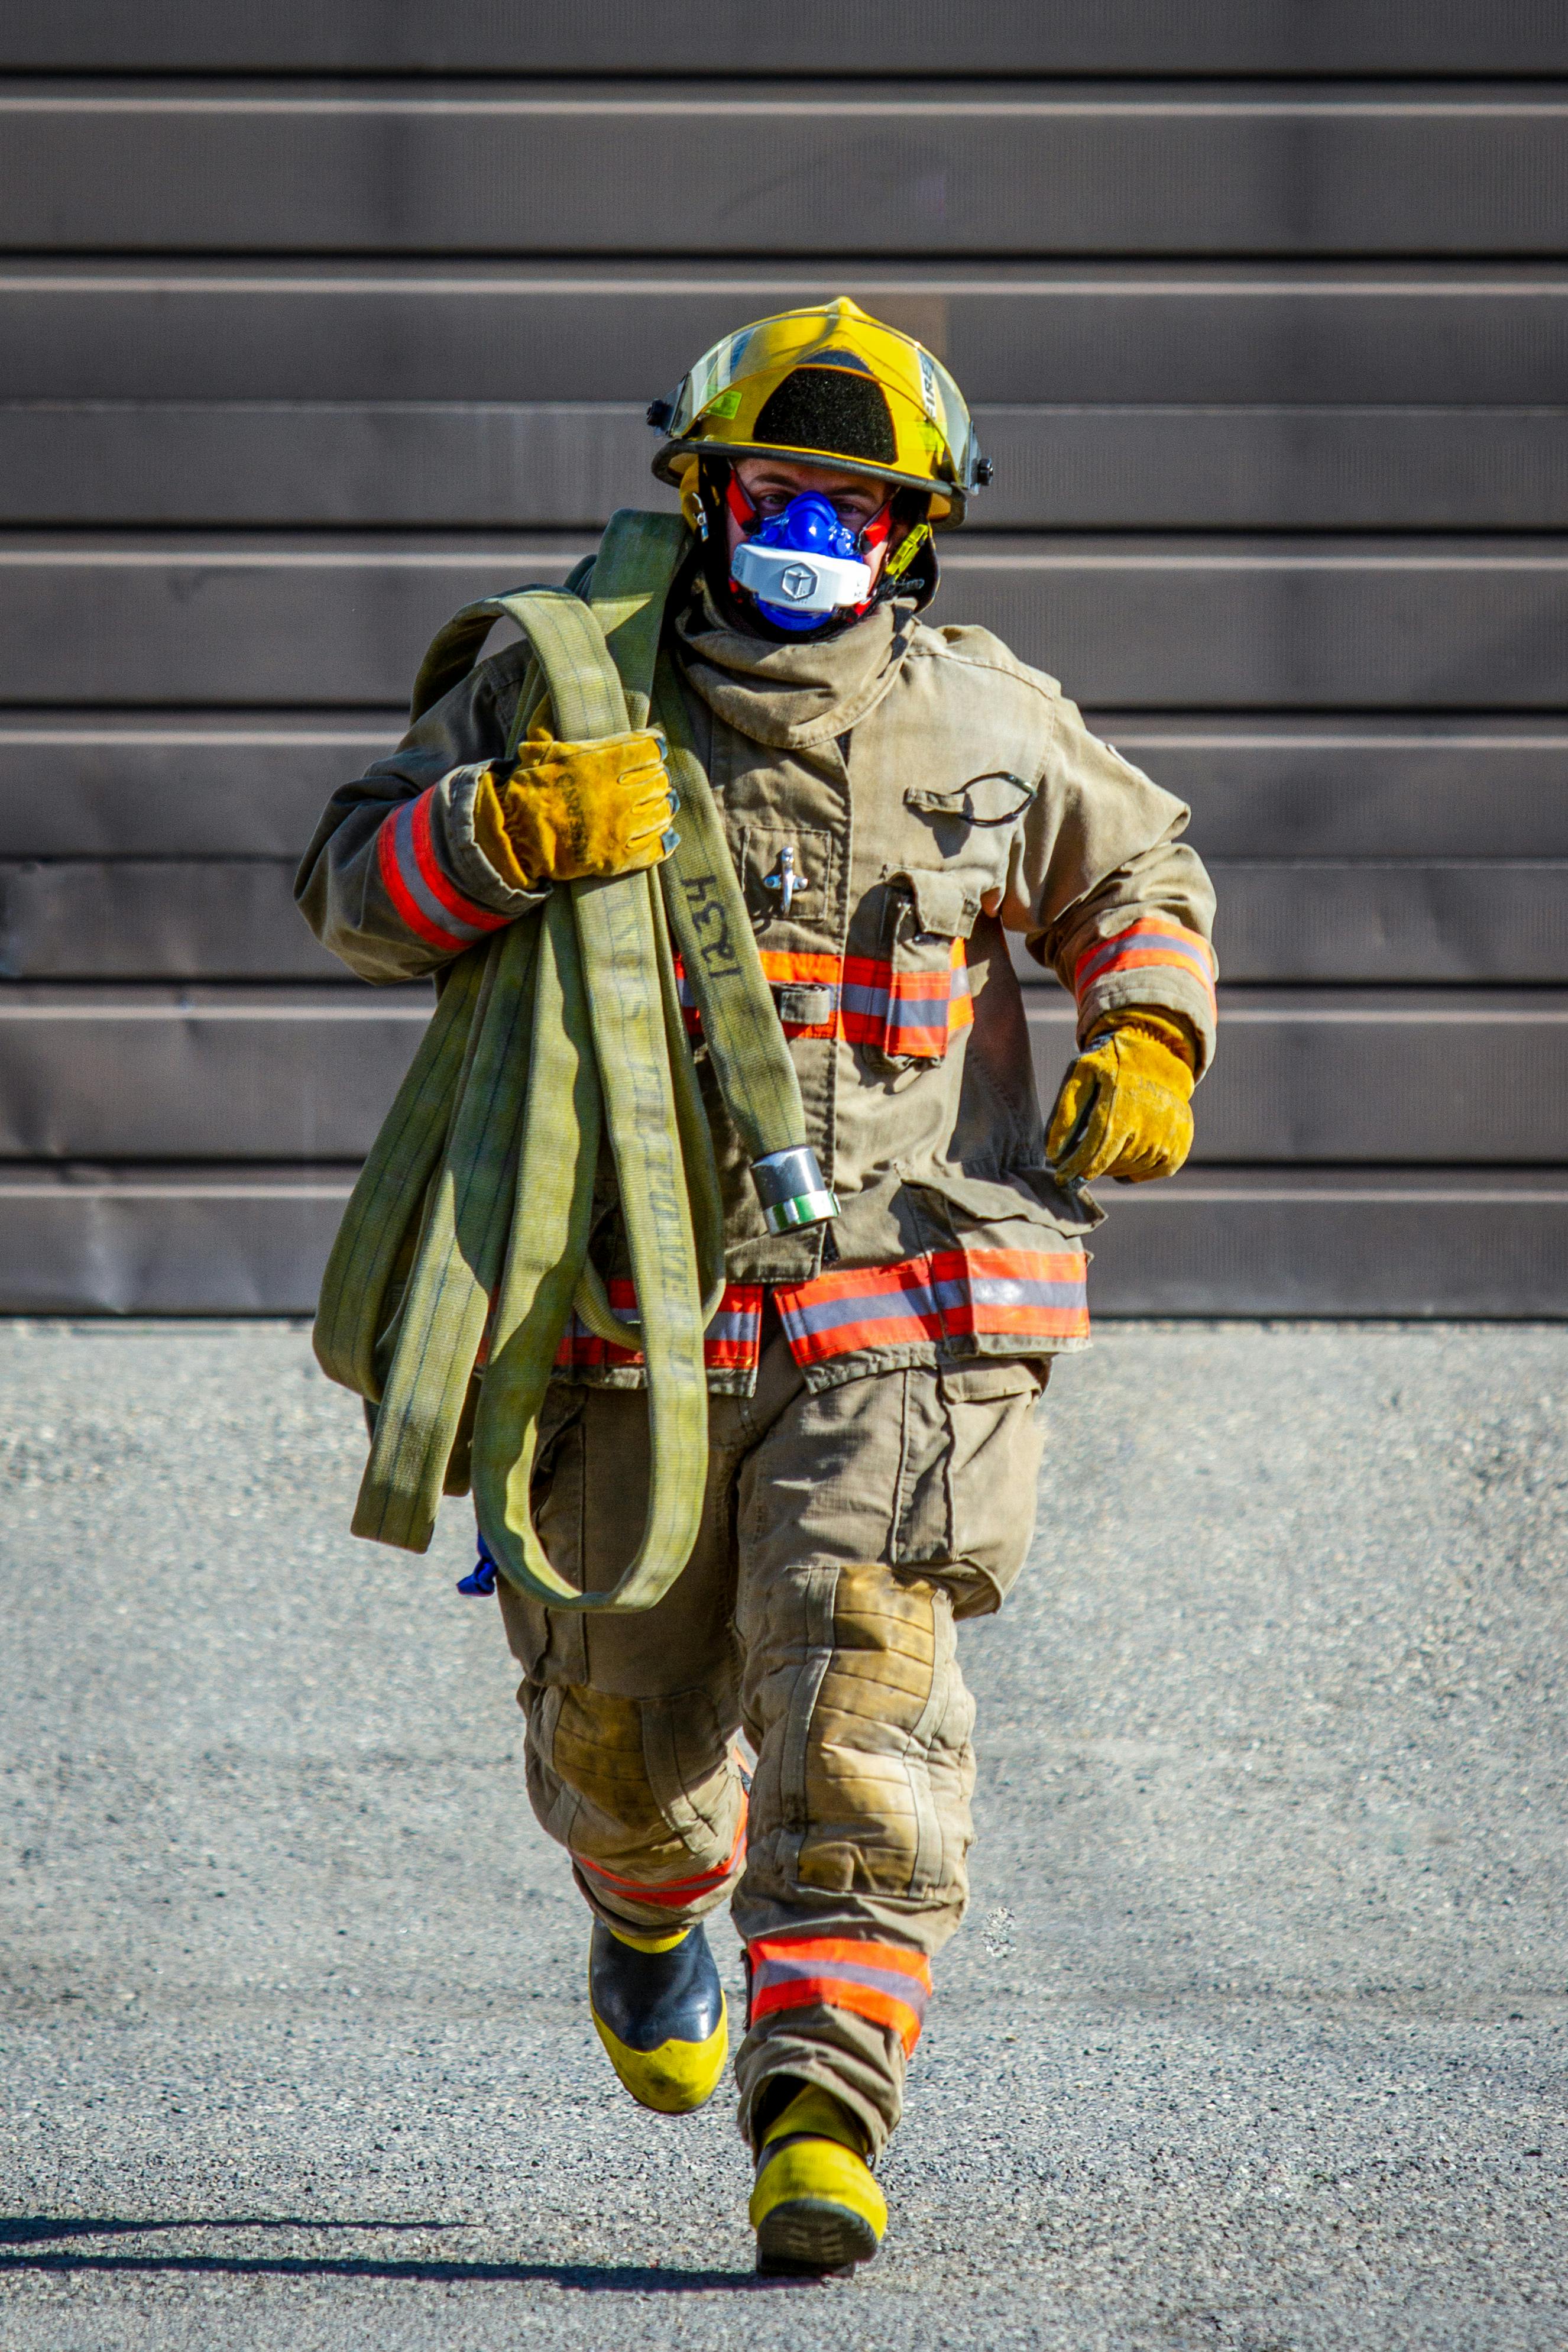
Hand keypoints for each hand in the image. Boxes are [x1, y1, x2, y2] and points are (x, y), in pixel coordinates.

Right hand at [474, 727, 674, 886]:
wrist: (515, 838)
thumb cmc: (526, 790)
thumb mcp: (537, 747)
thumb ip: (549, 718)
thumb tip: (550, 691)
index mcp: (602, 763)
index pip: (649, 750)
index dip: (655, 748)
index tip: (656, 748)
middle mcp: (618, 794)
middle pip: (659, 780)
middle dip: (659, 776)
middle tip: (655, 777)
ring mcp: (621, 827)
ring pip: (662, 812)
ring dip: (664, 805)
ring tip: (662, 802)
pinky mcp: (619, 858)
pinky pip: (657, 847)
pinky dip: (666, 839)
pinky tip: (667, 834)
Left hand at [1046, 1013, 1195, 1184]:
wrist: (1159, 1060)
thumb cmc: (1112, 1067)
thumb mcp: (1083, 1073)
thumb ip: (1065, 1110)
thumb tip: (1052, 1152)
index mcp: (1122, 1100)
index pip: (1097, 1144)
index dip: (1077, 1165)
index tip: (1060, 1177)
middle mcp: (1148, 1121)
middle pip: (1109, 1162)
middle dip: (1085, 1171)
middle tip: (1070, 1173)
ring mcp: (1167, 1137)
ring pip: (1124, 1170)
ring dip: (1105, 1168)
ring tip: (1097, 1151)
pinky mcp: (1178, 1149)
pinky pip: (1144, 1174)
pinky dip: (1128, 1171)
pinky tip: (1121, 1153)